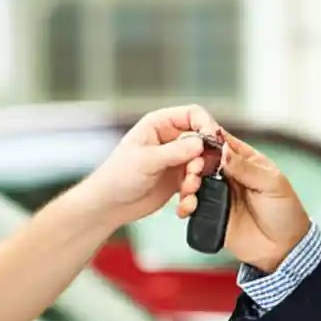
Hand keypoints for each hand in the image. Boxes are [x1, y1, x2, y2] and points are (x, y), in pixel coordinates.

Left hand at [77, 105, 223, 227]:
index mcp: (159, 124)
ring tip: (185, 191)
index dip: (207, 125)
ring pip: (202, 165)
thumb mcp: (147, 160)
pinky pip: (196, 185)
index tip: (212, 142)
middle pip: (203, 141)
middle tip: (193, 174)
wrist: (109, 206)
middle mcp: (170, 140)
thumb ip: (176, 151)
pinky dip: (193, 196)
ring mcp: (175, 160)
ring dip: (197, 180)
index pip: (193, 114)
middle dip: (202, 160)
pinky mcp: (178, 181)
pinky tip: (183, 205)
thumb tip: (201, 143)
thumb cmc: (117, 177)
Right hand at [176, 132, 309, 272]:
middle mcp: (228, 174)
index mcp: (245, 161)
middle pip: (202, 160)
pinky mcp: (209, 214)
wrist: (283, 249)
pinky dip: (185, 204)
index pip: (222, 142)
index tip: (196, 141)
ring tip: (192, 188)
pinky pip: (191, 205)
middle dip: (194, 162)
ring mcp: (217, 194)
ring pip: (193, 181)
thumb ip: (246, 167)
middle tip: (195, 170)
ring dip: (187, 182)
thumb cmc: (286, 213)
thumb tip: (223, 150)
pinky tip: (188, 206)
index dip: (208, 138)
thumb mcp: (272, 184)